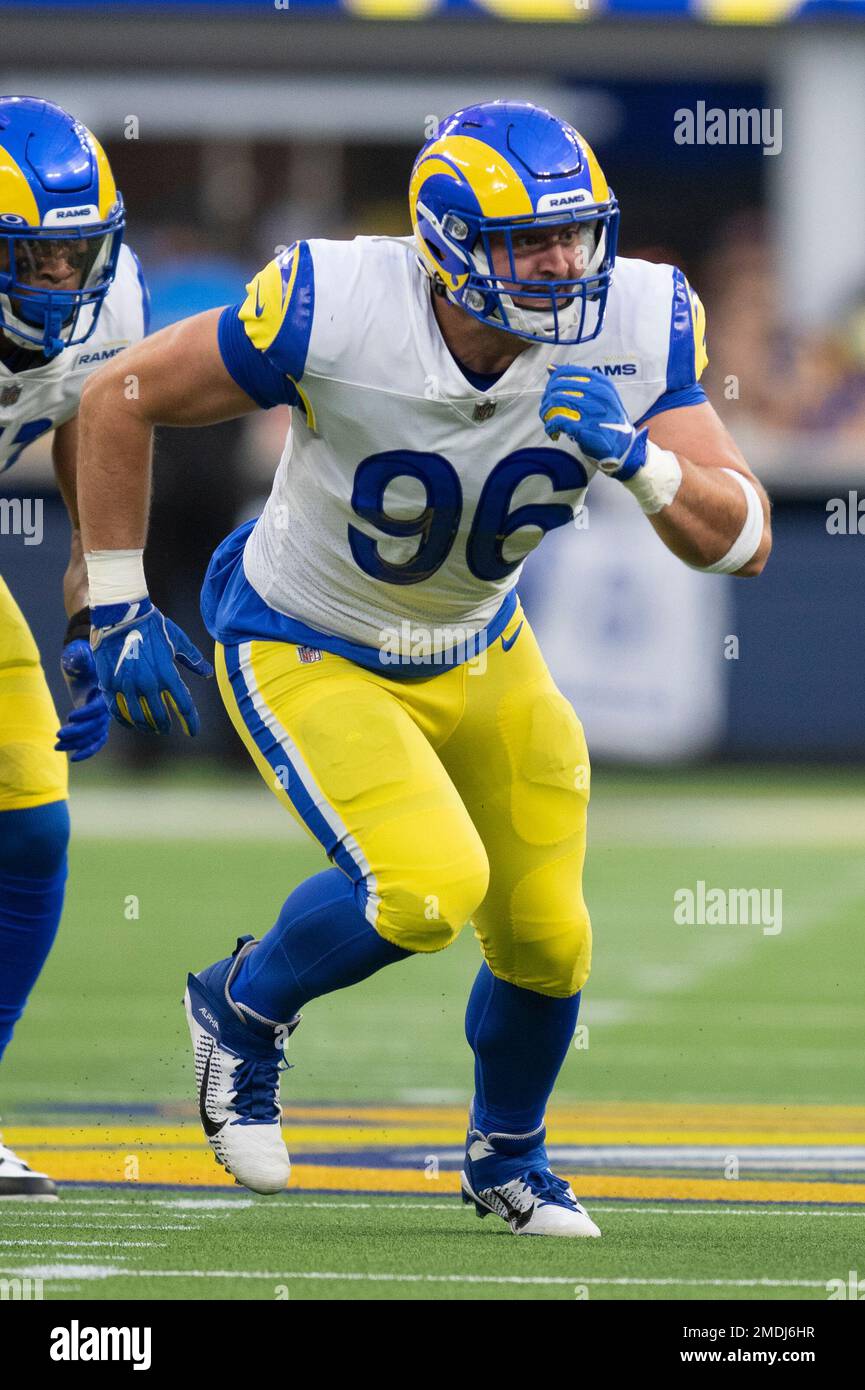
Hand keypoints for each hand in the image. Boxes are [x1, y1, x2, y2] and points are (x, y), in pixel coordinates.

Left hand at [55, 638, 110, 761]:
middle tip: (58, 734)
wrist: (83, 664)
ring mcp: (101, 717)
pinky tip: (73, 758)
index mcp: (104, 692)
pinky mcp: (95, 723)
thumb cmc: (81, 658)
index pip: (99, 708)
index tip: (69, 717)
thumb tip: (77, 657)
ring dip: (77, 744)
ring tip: (57, 746)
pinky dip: (87, 751)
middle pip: (96, 725)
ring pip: (94, 736)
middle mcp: (106, 707)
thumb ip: (78, 658)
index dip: (86, 714)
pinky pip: (96, 741)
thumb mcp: (79, 655)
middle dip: (78, 733)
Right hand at [90, 598, 213, 735]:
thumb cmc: (152, 625)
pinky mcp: (109, 683)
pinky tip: (130, 722)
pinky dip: (125, 720)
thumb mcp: (177, 640)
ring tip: (149, 728)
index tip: (193, 731)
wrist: (120, 614)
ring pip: (138, 718)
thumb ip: (193, 659)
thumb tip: (208, 673)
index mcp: (167, 674)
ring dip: (146, 726)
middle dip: (164, 726)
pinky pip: (117, 710)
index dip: (191, 722)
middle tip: (166, 729)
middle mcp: (148, 684)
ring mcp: (127, 685)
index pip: (184, 706)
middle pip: (159, 717)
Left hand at [541, 365, 648, 478]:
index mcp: (602, 383)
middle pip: (558, 387)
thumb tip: (551, 368)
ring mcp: (594, 411)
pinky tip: (554, 432)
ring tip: (549, 421)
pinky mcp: (587, 428)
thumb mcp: (599, 396)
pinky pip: (558, 420)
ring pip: (556, 402)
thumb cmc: (607, 420)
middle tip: (547, 410)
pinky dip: (551, 426)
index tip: (550, 394)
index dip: (552, 382)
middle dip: (546, 399)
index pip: (568, 372)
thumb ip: (576, 382)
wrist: (623, 447)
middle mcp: (599, 394)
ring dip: (546, 413)